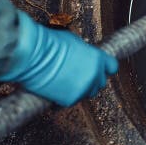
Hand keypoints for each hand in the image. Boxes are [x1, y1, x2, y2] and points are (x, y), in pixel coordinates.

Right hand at [0, 11, 117, 106]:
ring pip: (87, 94)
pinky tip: (54, 91)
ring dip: (79, 90)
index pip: (112, 67)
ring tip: (63, 83)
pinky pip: (71, 101)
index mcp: (98, 58)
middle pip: (100, 83)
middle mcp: (95, 74)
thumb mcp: (75, 42)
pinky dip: (63, 99)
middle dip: (91, 81)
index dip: (104, 69)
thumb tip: (84, 58)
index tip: (97, 70)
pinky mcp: (71, 100)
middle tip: (76, 77)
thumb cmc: (49, 44)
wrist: (33, 55)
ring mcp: (84, 88)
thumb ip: (85, 53)